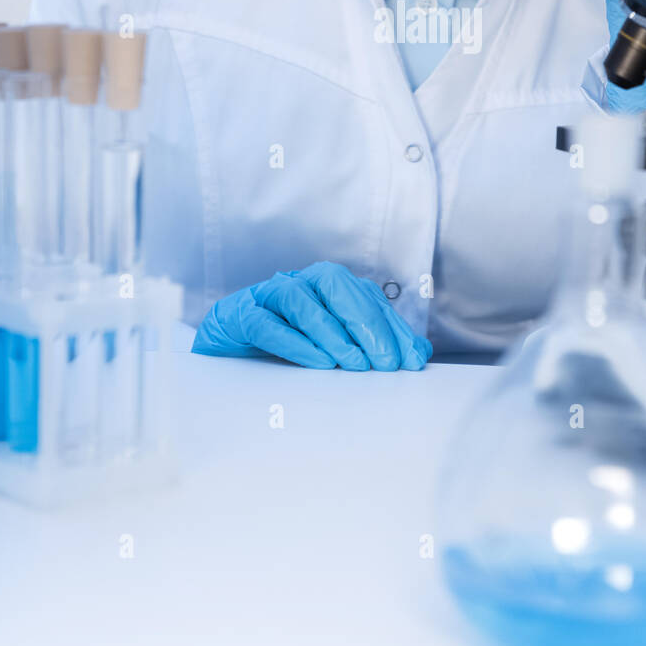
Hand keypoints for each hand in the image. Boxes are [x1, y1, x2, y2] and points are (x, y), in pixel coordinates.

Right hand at [192, 260, 432, 370]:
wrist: (228, 343)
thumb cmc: (289, 340)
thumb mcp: (334, 343)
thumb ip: (375, 344)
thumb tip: (417, 354)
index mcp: (328, 284)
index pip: (367, 297)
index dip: (391, 327)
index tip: (409, 361)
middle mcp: (301, 281)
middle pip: (336, 286)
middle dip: (365, 323)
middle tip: (384, 363)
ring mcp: (269, 295)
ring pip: (300, 300)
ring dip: (330, 333)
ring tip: (352, 364)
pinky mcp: (242, 315)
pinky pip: (266, 323)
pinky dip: (294, 342)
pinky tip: (316, 363)